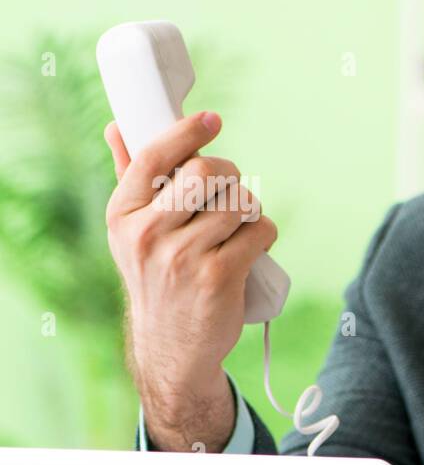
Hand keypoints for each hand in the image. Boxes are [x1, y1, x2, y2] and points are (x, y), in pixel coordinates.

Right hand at [104, 112, 276, 450]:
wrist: (173, 345)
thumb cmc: (157, 276)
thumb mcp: (131, 231)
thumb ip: (129, 178)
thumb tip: (118, 126)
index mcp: (122, 214)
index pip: (155, 156)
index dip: (188, 132)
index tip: (212, 120)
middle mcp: (148, 234)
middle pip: (207, 173)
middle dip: (231, 175)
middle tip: (232, 190)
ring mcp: (183, 257)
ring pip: (240, 202)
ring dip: (251, 208)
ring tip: (240, 226)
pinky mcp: (220, 277)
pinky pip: (260, 232)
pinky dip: (265, 233)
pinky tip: (253, 246)